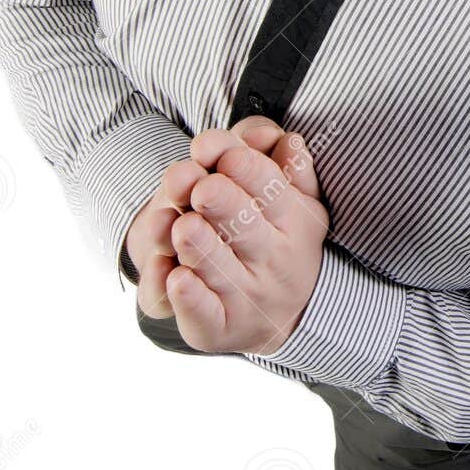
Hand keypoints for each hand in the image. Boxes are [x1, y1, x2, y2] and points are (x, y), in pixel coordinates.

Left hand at [167, 117, 327, 354]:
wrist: (276, 311)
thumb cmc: (273, 235)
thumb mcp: (291, 197)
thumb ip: (284, 165)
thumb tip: (287, 141)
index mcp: (293, 223)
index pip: (274, 191)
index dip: (249, 171)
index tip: (227, 156)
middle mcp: (272, 262)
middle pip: (246, 229)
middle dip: (222, 205)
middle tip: (202, 188)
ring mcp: (246, 298)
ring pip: (219, 270)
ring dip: (199, 247)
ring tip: (182, 227)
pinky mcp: (216, 328)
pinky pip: (201, 314)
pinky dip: (187, 298)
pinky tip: (176, 277)